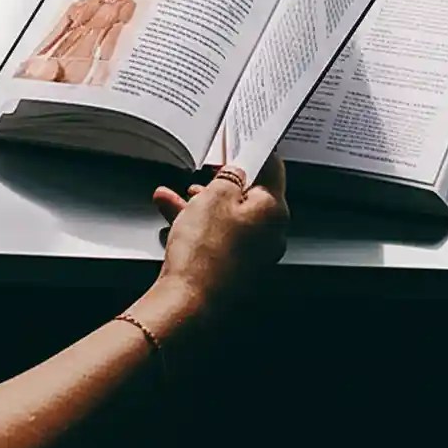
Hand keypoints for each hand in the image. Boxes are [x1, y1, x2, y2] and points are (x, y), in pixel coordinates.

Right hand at [151, 155, 288, 304]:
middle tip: (205, 172)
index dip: (254, 154)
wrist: (190, 302)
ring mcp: (253, 253)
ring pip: (229, 217)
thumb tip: (235, 173)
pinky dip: (199, 225)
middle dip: (221, 183)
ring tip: (175, 196)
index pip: (273, 170)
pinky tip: (173, 216)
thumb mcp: (214, 196)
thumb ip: (228, 177)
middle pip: (249, 196)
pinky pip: (219, 237)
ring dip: (203, 204)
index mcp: (274, 211)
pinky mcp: (235, 268)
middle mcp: (270, 234)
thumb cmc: (205, 251)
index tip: (241, 145)